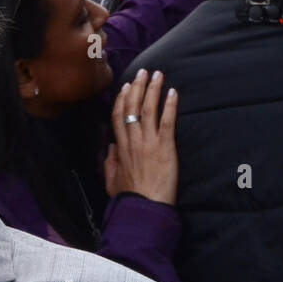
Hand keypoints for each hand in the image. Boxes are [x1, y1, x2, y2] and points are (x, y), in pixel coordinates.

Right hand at [105, 69, 178, 205]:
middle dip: (137, 87)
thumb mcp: (111, 182)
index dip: (122, 99)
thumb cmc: (129, 199)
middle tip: (143, 72)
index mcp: (120, 148)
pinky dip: (169, 105)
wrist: (143, 209)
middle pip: (132, 107)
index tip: (126, 86)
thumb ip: (109, 163)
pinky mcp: (165, 148)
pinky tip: (173, 92)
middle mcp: (132, 141)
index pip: (119, 117)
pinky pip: (167, 121)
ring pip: (148, 109)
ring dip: (152, 90)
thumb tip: (110, 148)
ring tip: (158, 74)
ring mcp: (148, 143)